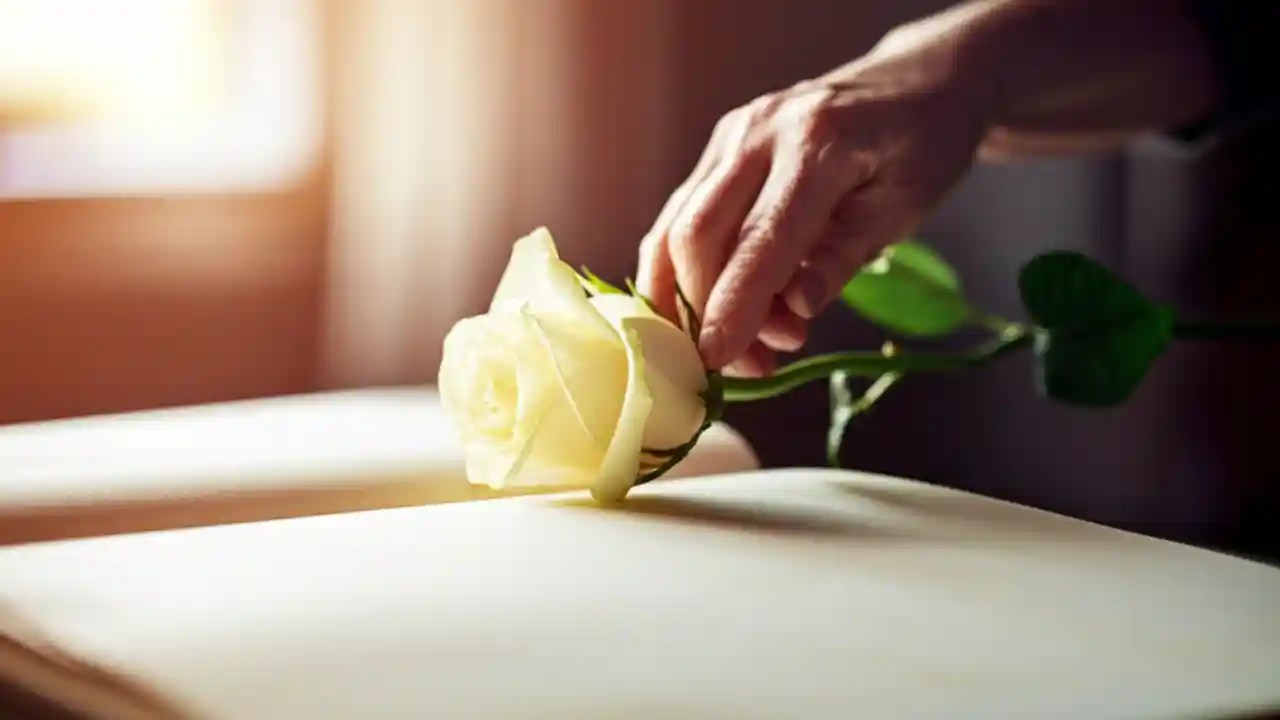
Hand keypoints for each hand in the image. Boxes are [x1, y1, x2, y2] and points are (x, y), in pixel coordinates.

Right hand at [637, 14, 997, 376]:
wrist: (914, 84)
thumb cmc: (920, 148)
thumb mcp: (902, 209)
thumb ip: (843, 258)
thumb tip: (795, 309)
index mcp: (818, 142)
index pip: (760, 239)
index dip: (732, 305)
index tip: (713, 362)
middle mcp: (760, 132)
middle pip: (697, 234)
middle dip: (706, 312)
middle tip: (752, 366)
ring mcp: (731, 136)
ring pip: (675, 229)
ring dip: (693, 302)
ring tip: (753, 346)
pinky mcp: (717, 151)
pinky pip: (682, 220)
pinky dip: (691, 276)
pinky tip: (731, 308)